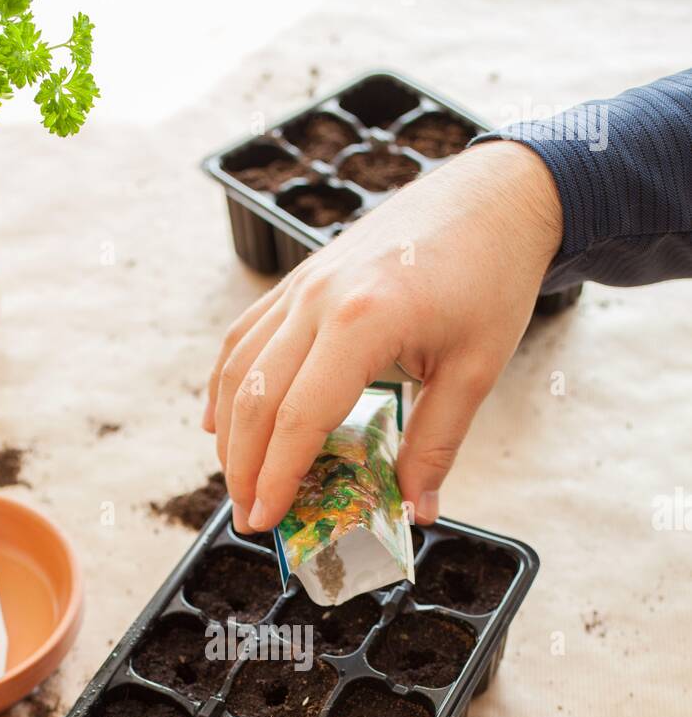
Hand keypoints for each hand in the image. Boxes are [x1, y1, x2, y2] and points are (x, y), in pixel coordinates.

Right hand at [203, 140, 561, 530]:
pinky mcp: (301, 277)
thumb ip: (437, 443)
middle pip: (255, 396)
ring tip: (239, 480)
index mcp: (363, 321)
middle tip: (248, 516)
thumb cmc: (491, 278)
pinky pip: (246, 334)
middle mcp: (319, 298)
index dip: (276, 476)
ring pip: (239, 366)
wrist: (493, 196)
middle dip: (243, 466)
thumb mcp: (476, 371)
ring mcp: (304, 283)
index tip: (266, 520)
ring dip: (230, 430)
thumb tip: (416, 509)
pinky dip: (227, 381)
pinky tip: (223, 420)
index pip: (299, 417)